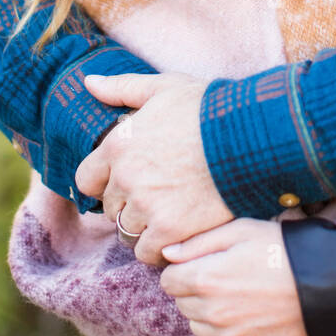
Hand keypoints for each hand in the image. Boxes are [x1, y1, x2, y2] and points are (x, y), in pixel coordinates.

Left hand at [75, 72, 234, 264]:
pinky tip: (173, 235)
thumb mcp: (163, 87)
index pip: (87, 180)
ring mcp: (147, 205)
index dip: (104, 182)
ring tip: (164, 217)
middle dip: (128, 203)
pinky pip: (148, 252)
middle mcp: (126, 178)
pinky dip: (157, 248)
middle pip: (111, 208)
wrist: (248, 136)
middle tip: (154, 196)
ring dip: (142, 228)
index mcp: (118, 145)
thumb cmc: (207, 108)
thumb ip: (122, 88)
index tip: (124, 181)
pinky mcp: (170, 228)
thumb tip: (89, 83)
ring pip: (127, 232)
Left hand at [160, 219, 311, 335]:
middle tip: (224, 276)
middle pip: (182, 304)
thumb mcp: (241, 230)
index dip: (183, 269)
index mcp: (205, 279)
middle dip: (195, 289)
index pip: (168, 281)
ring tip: (237, 295)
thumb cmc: (282, 250)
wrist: (324, 285)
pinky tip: (247, 315)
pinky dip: (226, 333)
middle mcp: (211, 313)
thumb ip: (199, 242)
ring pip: (198, 327)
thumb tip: (168, 254)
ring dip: (208, 313)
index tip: (202, 263)